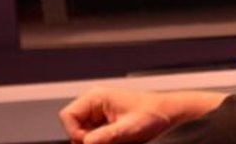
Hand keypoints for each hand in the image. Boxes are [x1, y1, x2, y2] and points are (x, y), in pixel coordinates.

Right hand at [59, 87, 174, 143]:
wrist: (168, 112)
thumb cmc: (152, 114)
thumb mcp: (127, 129)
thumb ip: (104, 137)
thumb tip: (85, 143)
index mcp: (97, 97)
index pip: (67, 116)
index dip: (75, 132)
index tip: (90, 141)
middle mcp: (95, 103)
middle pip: (74, 127)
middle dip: (86, 139)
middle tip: (107, 142)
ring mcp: (100, 112)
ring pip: (83, 134)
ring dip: (95, 142)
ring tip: (116, 140)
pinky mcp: (105, 122)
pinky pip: (94, 136)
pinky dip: (101, 142)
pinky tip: (117, 140)